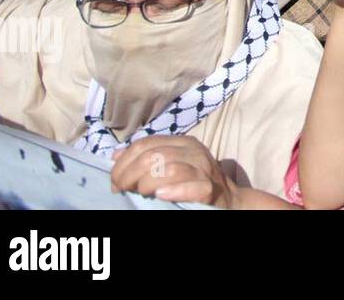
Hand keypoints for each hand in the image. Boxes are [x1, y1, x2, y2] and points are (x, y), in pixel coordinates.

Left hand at [110, 135, 235, 207]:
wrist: (228, 200)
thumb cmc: (192, 184)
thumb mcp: (171, 166)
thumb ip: (146, 159)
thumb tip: (116, 156)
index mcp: (182, 143)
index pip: (145, 144)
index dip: (124, 162)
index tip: (115, 182)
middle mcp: (194, 152)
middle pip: (154, 156)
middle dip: (130, 174)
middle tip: (122, 190)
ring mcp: (204, 169)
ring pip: (170, 169)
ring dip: (148, 183)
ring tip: (141, 193)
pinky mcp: (211, 189)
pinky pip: (192, 186)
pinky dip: (174, 190)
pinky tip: (161, 195)